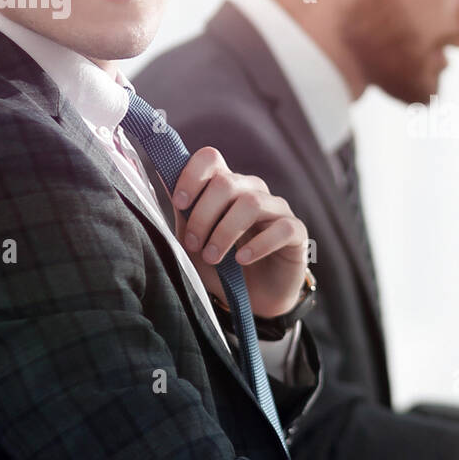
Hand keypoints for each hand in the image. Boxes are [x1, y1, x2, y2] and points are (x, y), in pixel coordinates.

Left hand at [170, 147, 307, 318]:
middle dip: (203, 215)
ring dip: (225, 231)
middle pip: (227, 182)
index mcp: (226, 187)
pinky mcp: (297, 232)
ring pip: (252, 203)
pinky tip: (243, 259)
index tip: (179, 203)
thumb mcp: (193, 242)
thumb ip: (182, 213)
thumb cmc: (220, 267)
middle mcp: (253, 191)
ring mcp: (277, 210)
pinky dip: (259, 245)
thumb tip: (161, 178)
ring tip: (213, 257)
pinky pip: (282, 228)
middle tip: (192, 244)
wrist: (252, 300)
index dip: (192, 175)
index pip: (211, 159)